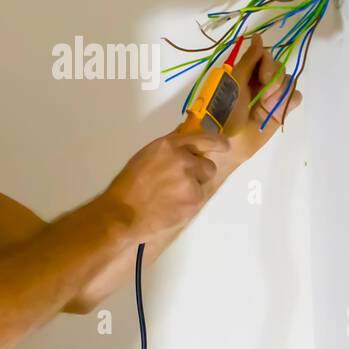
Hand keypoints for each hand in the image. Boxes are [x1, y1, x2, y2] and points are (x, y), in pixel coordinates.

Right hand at [104, 129, 228, 239]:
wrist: (124, 213)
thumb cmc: (129, 183)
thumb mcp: (146, 156)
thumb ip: (168, 146)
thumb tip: (183, 135)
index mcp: (169, 146)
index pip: (202, 138)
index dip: (217, 142)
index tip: (225, 145)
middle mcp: (183, 160)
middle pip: (208, 165)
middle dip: (199, 172)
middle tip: (181, 181)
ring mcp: (190, 182)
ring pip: (202, 184)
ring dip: (192, 188)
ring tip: (170, 196)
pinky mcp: (193, 201)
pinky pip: (197, 199)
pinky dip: (187, 203)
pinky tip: (170, 206)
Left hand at [218, 34, 302, 168]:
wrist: (228, 142)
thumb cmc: (224, 110)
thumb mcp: (234, 82)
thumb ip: (249, 60)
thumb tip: (259, 38)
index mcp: (247, 72)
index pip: (266, 56)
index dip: (267, 62)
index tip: (261, 75)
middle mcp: (261, 82)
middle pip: (279, 67)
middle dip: (272, 78)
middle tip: (262, 94)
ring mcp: (272, 96)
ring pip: (288, 80)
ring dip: (279, 91)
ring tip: (265, 104)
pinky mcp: (281, 110)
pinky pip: (295, 96)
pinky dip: (288, 100)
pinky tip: (276, 109)